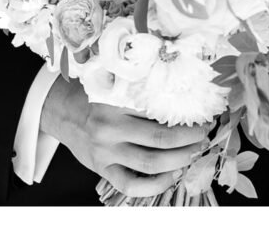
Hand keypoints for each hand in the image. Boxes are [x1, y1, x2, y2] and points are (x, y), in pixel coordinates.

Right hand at [40, 74, 211, 196]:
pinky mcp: (103, 170)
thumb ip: (143, 88)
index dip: (186, 116)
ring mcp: (105, 151)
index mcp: (116, 101)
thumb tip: (187, 90)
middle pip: (159, 139)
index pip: (158, 110)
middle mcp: (110, 127)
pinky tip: (172, 176)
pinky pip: (131, 184)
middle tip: (205, 135)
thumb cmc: (98, 97)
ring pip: (150, 163)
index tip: (204, 115)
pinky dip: (156, 185)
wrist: (64, 113)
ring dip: (179, 160)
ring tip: (195, 153)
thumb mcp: (117, 85)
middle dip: (189, 140)